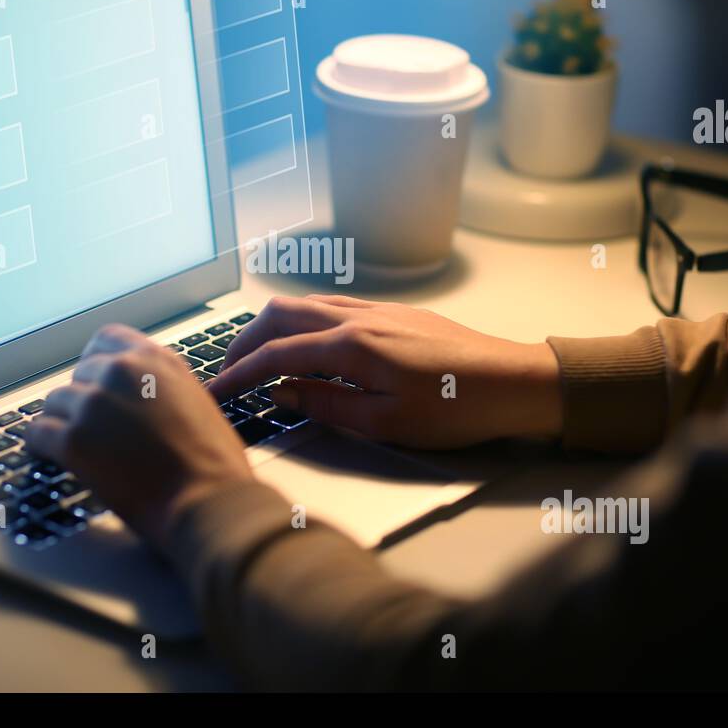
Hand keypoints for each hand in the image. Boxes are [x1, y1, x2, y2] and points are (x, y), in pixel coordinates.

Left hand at [25, 324, 252, 548]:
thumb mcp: (196, 400)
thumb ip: (161, 384)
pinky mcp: (73, 440)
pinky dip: (42, 447)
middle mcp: (121, 372)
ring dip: (63, 424)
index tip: (96, 383)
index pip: (106, 340)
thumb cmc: (213, 462)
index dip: (97, 364)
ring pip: (55, 403)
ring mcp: (94, 404)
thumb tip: (137, 392)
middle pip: (78, 375)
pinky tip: (54, 459)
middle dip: (83, 401)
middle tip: (96, 431)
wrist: (209, 501)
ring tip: (81, 451)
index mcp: (155, 359)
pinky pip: (36, 434)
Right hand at [209, 295, 562, 448]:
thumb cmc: (456, 409)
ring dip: (272, 327)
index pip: (275, 354)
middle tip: (227, 371)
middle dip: (245, 341)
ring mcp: (377, 310)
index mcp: (352, 345)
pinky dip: (303, 321)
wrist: (513, 382)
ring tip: (257, 358)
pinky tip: (306, 344)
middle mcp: (359, 317)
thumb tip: (283, 393)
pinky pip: (332, 305)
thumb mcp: (385, 424)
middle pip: (280, 314)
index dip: (238, 373)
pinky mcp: (393, 313)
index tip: (214, 393)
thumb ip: (327, 406)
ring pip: (306, 303)